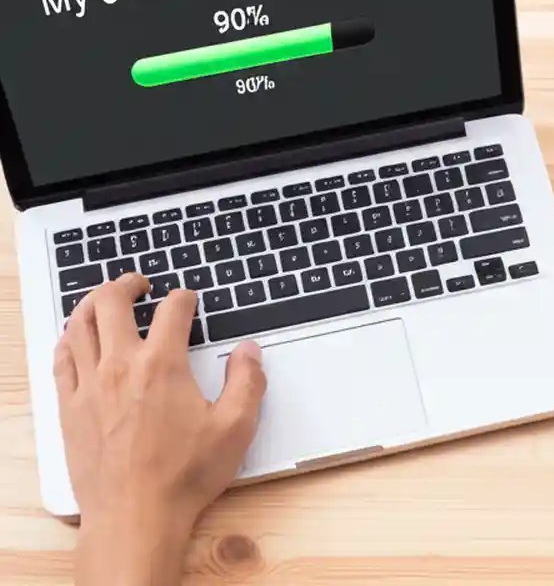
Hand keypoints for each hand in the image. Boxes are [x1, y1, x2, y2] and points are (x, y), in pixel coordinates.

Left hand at [54, 273, 265, 585]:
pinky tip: (76, 338)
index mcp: (162, 366)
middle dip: (127, 284)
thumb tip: (249, 350)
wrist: (135, 515)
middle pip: (111, 303)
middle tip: (140, 283)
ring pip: (79, 325)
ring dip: (93, 303)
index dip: (185, 298)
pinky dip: (69, 339)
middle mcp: (120, 367)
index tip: (190, 299)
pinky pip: (60, 359)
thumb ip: (247, 381)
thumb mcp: (235, 428)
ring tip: (106, 300)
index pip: (172, 311)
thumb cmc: (184, 475)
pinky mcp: (69, 408)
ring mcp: (88, 386)